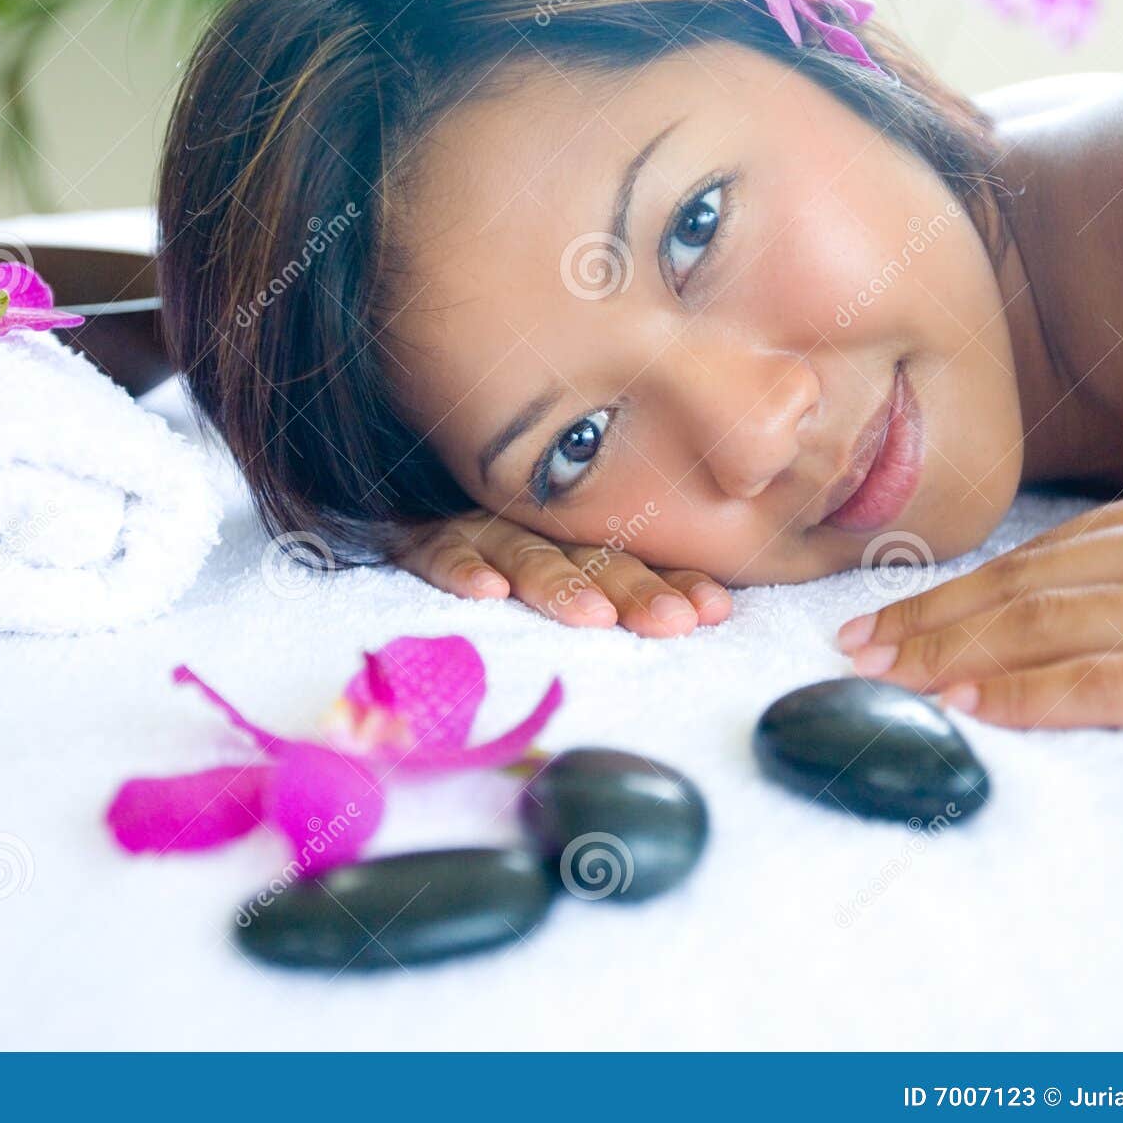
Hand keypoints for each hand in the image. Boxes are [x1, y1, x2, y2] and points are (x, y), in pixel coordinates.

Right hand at [389, 508, 730, 637]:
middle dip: (634, 588)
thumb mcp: (577, 567)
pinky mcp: (420, 537)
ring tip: (592, 616)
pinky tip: (486, 592)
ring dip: (559, 584)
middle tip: (670, 621)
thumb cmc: (506, 549)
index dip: (676, 581)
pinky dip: (462, 568)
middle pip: (592, 556)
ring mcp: (480, 528)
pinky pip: (441, 550)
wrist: (402, 501)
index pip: (638, 555)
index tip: (712, 611)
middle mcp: (536, 525)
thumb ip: (633, 587)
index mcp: (580, 531)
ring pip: (526, 553)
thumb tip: (720, 612)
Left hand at [836, 460, 1122, 747]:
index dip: (952, 591)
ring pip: (1047, 624)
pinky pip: (1104, 682)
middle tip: (858, 651)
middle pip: (1029, 582)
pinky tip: (964, 706)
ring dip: (950, 656)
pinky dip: (1024, 695)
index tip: (882, 621)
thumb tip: (1025, 628)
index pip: (1043, 553)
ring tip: (886, 682)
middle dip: (930, 622)